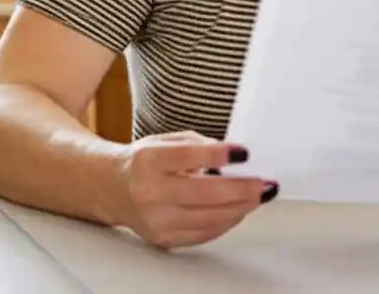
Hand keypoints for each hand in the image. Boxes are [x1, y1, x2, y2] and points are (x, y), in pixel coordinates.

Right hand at [113, 131, 277, 248]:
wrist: (112, 188)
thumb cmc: (145, 162)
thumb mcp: (166, 141)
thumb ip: (198, 146)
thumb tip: (235, 158)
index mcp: (148, 160)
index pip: (188, 156)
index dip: (219, 155)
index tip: (245, 153)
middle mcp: (149, 192)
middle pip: (203, 194)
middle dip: (242, 190)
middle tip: (266, 184)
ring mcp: (155, 219)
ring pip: (207, 218)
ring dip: (240, 208)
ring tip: (259, 196)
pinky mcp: (163, 238)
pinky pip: (203, 234)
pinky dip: (226, 222)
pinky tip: (240, 210)